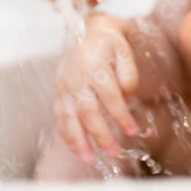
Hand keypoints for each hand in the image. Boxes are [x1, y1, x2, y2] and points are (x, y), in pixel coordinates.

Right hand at [54, 14, 140, 161]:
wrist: (86, 32)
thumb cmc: (108, 44)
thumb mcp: (124, 50)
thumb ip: (128, 73)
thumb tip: (127, 97)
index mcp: (96, 67)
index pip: (110, 96)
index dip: (121, 115)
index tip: (133, 130)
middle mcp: (77, 78)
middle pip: (88, 110)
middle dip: (101, 134)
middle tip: (113, 152)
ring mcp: (65, 87)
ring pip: (69, 117)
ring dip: (79, 140)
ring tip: (89, 159)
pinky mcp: (58, 93)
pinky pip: (59, 116)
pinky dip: (65, 134)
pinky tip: (75, 149)